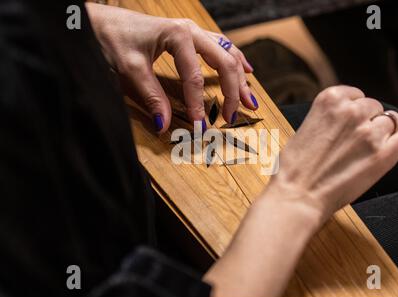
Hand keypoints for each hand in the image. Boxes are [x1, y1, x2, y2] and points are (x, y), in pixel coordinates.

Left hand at [86, 3, 255, 132]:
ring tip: (249, 100)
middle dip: (232, 92)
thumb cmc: (113, 38)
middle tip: (233, 117)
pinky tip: (246, 70)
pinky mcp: (190, 35)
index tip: (201, 127)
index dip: (199, 105)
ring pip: (227, 54)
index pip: (195, 78)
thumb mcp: (131, 69)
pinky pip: (221, 47)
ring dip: (239, 78)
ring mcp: (193, 31)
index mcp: (178, 36)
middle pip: (224, 63)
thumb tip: (165, 125)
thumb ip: (151, 97)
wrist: (100, 20)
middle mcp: (191, 31)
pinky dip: (234, 61)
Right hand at [265, 85, 397, 225]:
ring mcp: (369, 132)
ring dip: (381, 134)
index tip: (346, 126)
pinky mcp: (383, 155)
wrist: (296, 195)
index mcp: (330, 99)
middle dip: (366, 122)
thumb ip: (327, 116)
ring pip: (390, 122)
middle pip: (374, 107)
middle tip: (353, 143)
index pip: (357, 95)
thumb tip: (343, 117)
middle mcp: (352, 110)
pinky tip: (394, 148)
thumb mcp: (305, 126)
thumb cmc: (294, 167)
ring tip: (364, 152)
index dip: (353, 112)